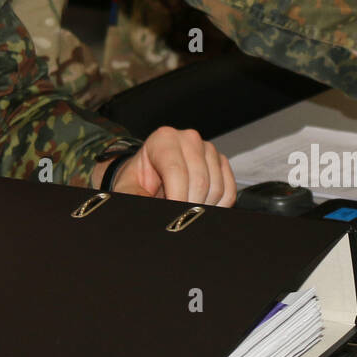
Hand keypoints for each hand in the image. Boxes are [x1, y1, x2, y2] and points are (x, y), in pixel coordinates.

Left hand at [93, 126, 235, 205]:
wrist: (148, 179)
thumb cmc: (138, 182)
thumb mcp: (128, 189)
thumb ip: (136, 196)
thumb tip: (151, 205)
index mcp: (163, 139)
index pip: (176, 171)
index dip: (176, 198)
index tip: (174, 216)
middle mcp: (188, 139)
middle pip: (199, 181)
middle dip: (190, 205)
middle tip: (178, 215)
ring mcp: (207, 150)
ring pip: (216, 187)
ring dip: (202, 205)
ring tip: (184, 205)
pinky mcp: (221, 163)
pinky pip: (228, 191)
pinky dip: (217, 205)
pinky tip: (200, 204)